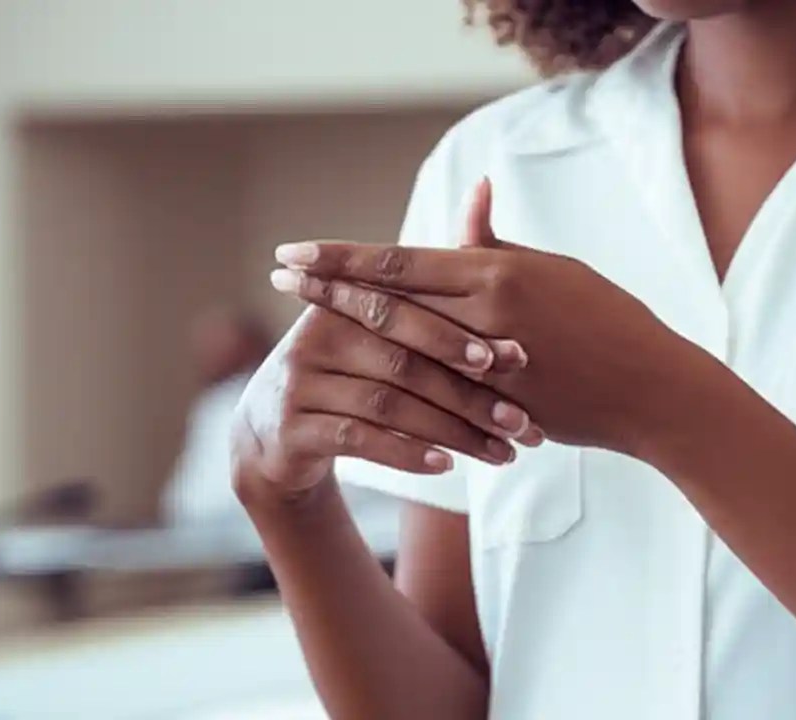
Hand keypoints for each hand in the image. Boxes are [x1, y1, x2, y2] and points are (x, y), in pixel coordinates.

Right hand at [231, 302, 542, 507]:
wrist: (275, 434)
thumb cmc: (350, 375)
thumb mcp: (380, 335)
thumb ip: (430, 302)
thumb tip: (494, 231)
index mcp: (343, 299)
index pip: (410, 311)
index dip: (464, 335)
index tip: (520, 357)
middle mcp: (317, 334)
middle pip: (405, 362)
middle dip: (470, 393)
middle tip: (521, 420)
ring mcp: (299, 381)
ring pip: (389, 404)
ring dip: (452, 432)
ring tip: (500, 453)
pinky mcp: (292, 428)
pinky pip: (360, 439)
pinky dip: (408, 452)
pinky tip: (447, 465)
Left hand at [270, 180, 699, 456]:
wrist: (653, 389)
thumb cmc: (606, 317)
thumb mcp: (552, 268)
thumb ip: (497, 243)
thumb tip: (470, 193)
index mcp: (497, 273)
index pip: (401, 261)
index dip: (343, 258)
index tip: (294, 252)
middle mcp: (485, 317)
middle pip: (388, 302)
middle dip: (327, 290)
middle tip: (278, 279)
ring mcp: (488, 368)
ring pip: (403, 350)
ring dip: (349, 337)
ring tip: (306, 325)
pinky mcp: (494, 407)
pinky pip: (435, 397)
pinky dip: (396, 387)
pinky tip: (358, 381)